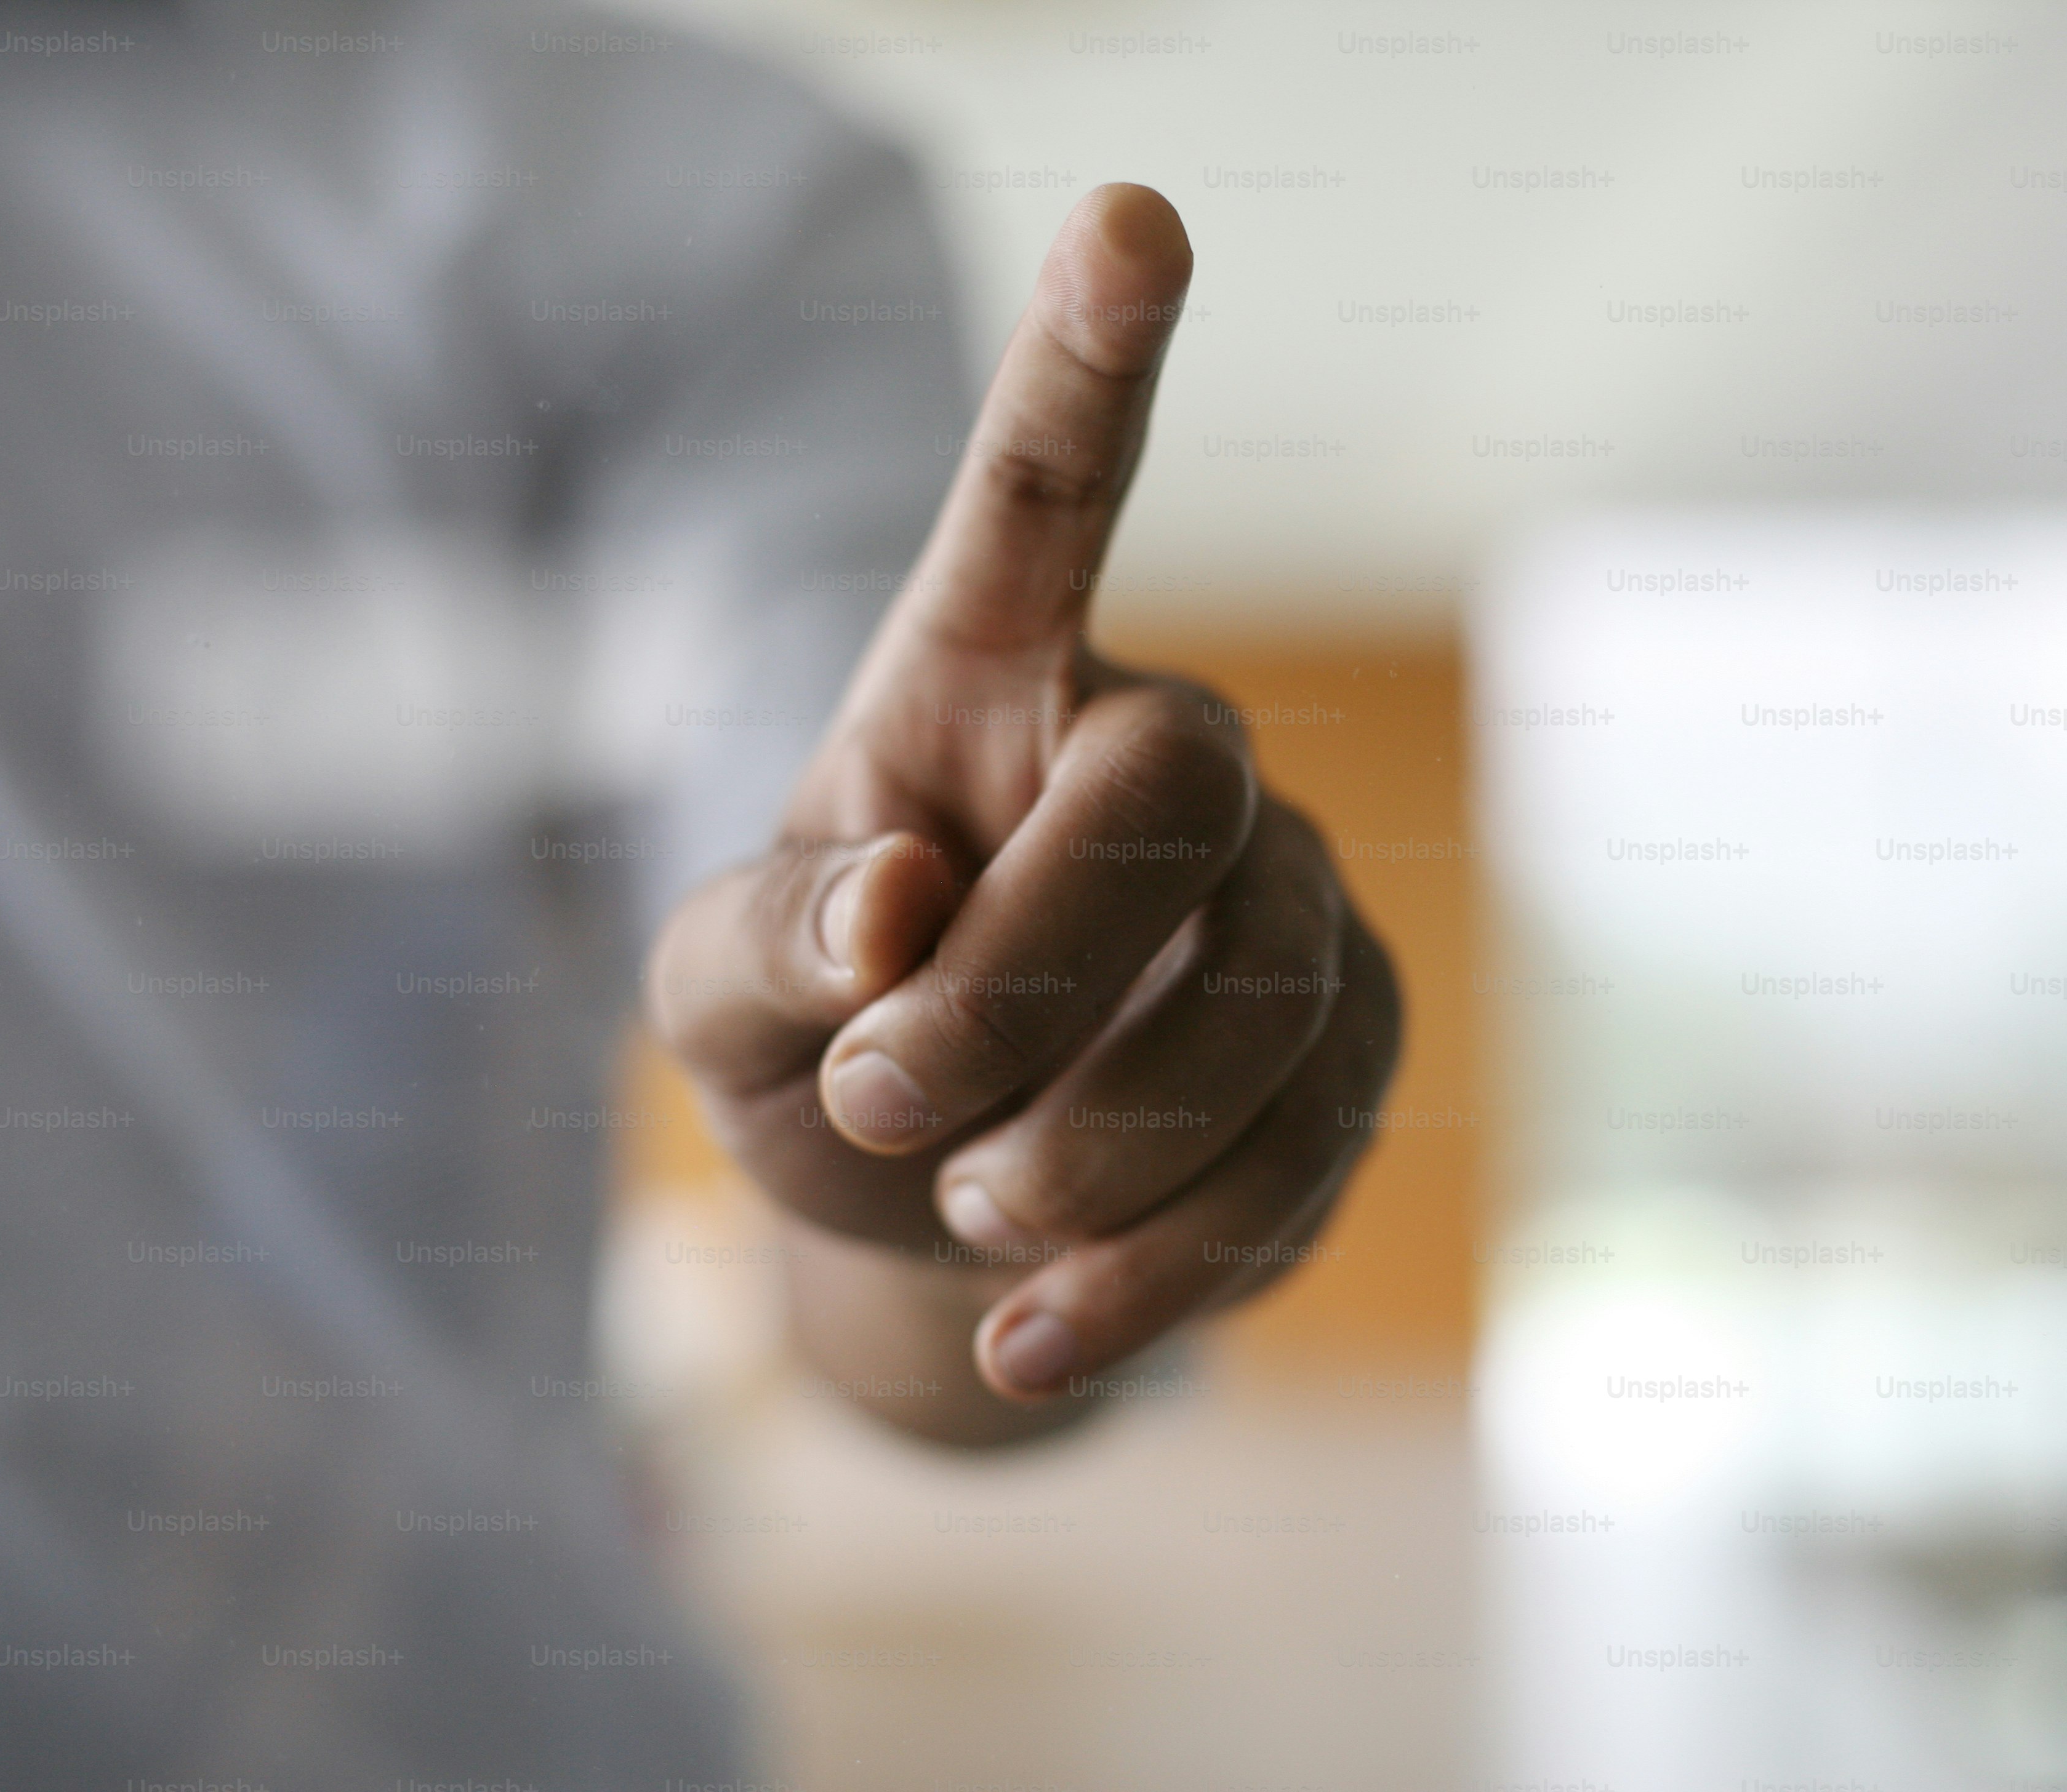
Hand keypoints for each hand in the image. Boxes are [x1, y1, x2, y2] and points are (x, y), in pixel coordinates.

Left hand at [645, 185, 1400, 1409]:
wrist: (940, 1216)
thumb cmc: (821, 1050)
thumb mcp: (718, 1005)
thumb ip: (762, 944)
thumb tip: (895, 896)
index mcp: (987, 689)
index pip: (1046, 504)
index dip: (1089, 362)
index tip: (1132, 207)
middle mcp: (1162, 758)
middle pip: (1170, 793)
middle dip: (1030, 977)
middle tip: (886, 1110)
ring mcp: (1285, 901)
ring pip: (1268, 991)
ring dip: (1097, 1141)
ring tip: (960, 1219)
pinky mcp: (1348, 1056)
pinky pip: (1303, 1150)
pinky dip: (1163, 1260)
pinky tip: (1035, 1337)